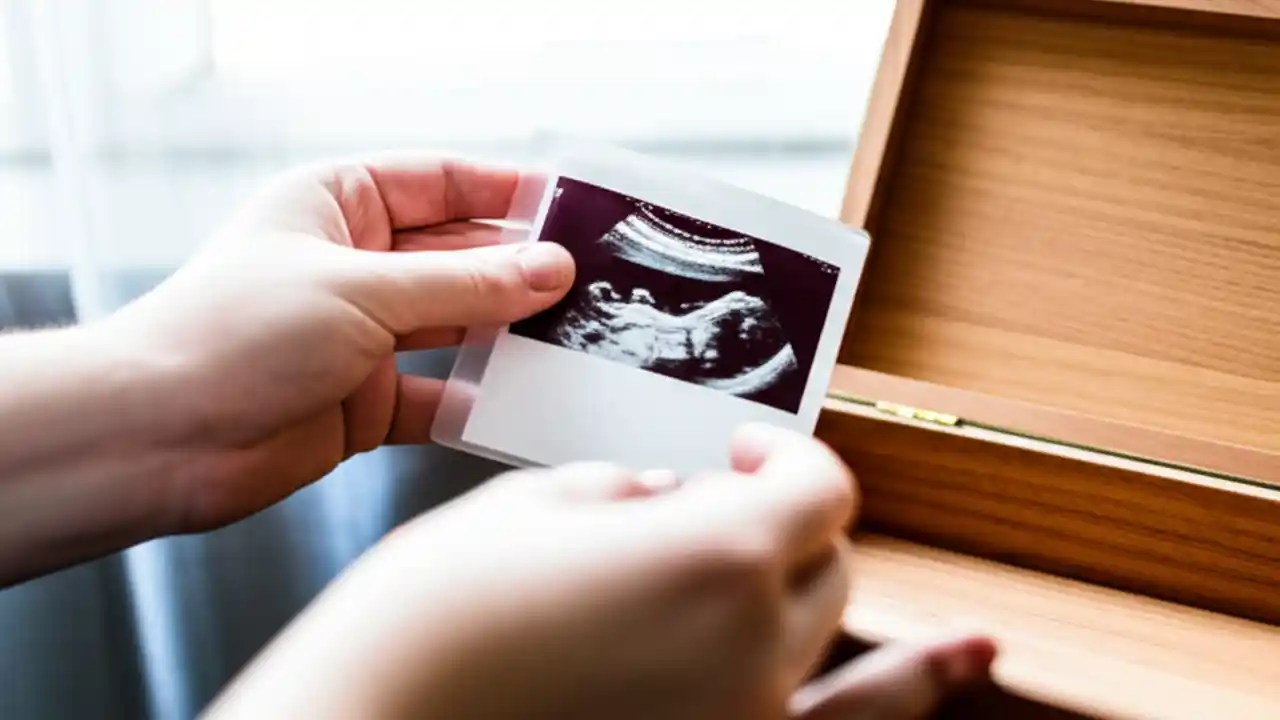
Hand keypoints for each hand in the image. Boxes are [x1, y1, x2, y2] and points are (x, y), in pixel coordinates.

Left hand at [107, 156, 574, 531]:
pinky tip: (523, 404)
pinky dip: (479, 402)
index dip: (508, 193)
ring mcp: (362, 335)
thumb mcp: (362, 292)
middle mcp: (354, 264)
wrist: (159, 440)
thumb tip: (552, 268)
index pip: (442, 183)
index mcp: (338, 204)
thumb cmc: (233, 336)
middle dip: (522, 271)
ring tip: (577, 341)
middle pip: (460, 258)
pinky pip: (442, 396)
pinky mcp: (366, 401)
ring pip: (458, 326)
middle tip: (594, 283)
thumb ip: (464, 284)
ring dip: (509, 336)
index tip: (573, 207)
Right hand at [206, 425, 993, 719]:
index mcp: (718, 554)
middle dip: (781, 520)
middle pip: (826, 561)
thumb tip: (660, 497)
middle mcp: (754, 645)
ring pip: (823, 632)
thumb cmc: (426, 626)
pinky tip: (965, 659)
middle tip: (722, 501)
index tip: (746, 450)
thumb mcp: (531, 509)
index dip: (785, 456)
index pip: (818, 485)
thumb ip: (624, 493)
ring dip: (807, 589)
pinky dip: (909, 692)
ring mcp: (740, 717)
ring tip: (838, 561)